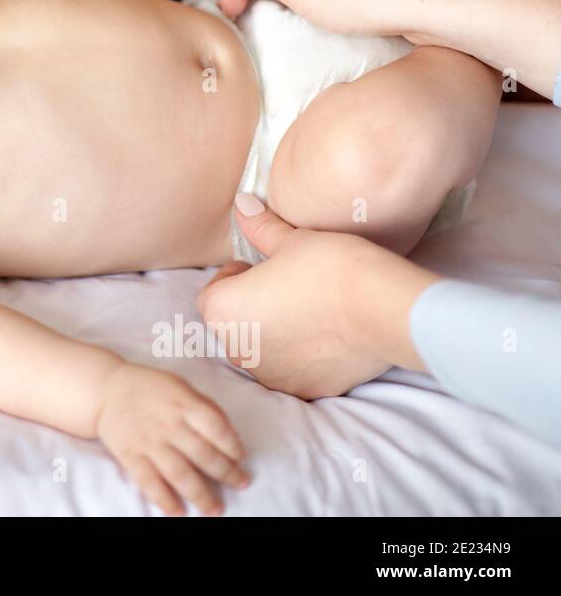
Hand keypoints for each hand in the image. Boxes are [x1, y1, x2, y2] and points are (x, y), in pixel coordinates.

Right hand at [95, 362, 248, 515]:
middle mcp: (168, 425)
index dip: (233, 446)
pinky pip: (149, 482)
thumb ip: (204, 407)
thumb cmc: (150, 388)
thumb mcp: (180, 386)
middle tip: (240, 483)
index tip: (241, 457)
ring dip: (200, 495)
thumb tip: (228, 432)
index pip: (217, 428)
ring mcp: (149, 443)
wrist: (106, 390)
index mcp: (183, 404)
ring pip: (180, 474)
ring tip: (216, 509)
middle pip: (203, 455)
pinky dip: (164, 500)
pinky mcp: (131, 457)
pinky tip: (178, 512)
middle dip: (226, 473)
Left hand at [196, 197, 437, 399]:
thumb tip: (241, 206)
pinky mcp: (305, 389)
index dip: (235, 278)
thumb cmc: (331, 267)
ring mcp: (271, 375)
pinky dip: (303, 356)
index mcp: (222, 312)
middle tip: (287, 287)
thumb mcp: (290, 239)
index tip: (260, 267)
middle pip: (236, 325)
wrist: (383, 308)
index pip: (212, 295)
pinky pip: (293, 370)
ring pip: (263, 350)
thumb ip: (259, 228)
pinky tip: (327, 334)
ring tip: (310, 309)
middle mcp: (237, 350)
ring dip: (276, 334)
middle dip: (254, 307)